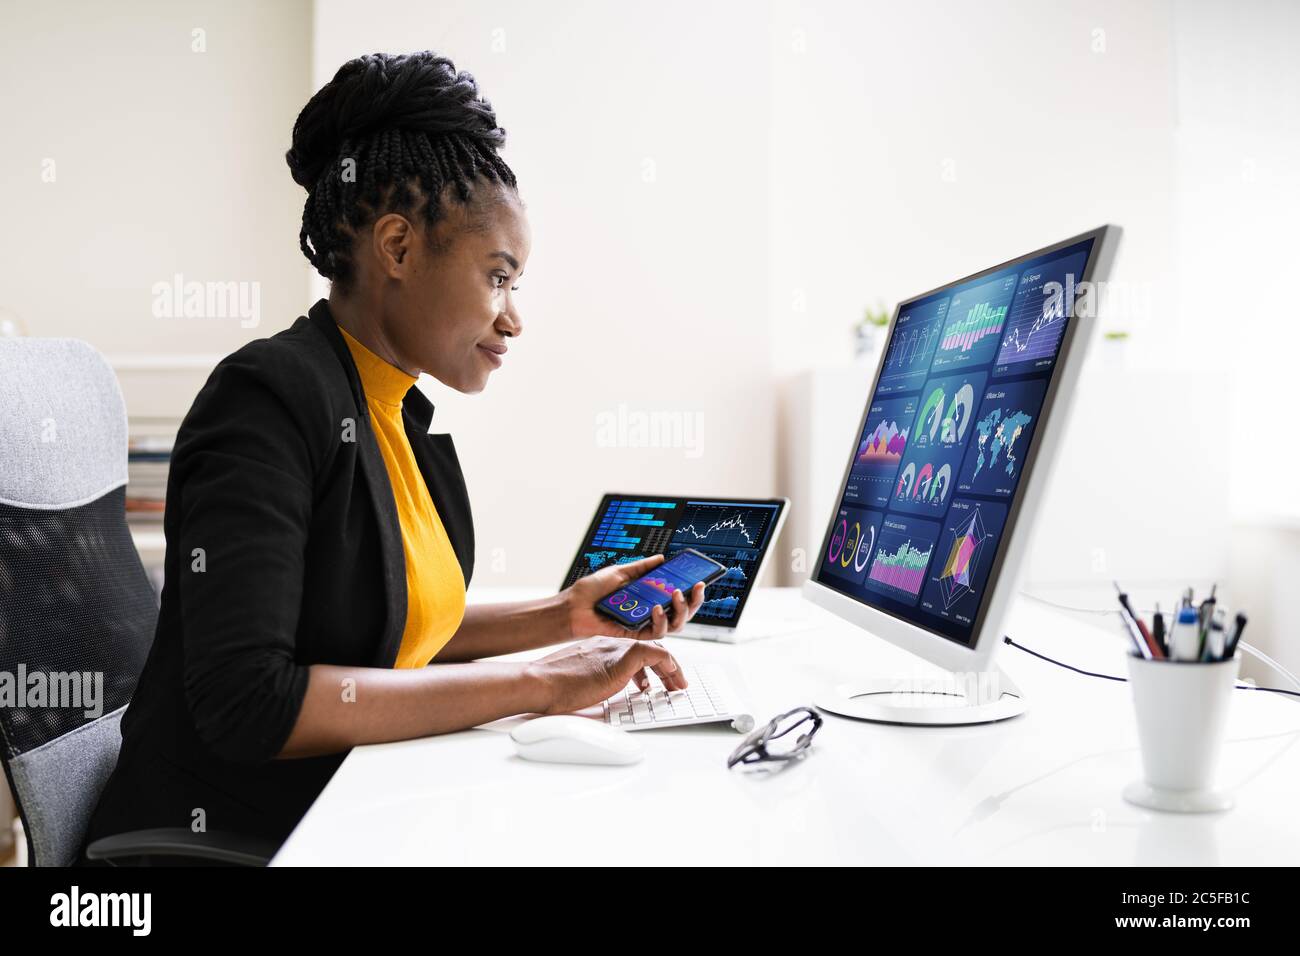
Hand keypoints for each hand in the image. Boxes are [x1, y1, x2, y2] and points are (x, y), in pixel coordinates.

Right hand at [526, 636, 686, 713]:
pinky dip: (669, 665)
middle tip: (674, 684)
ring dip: (671, 669)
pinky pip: (655, 654)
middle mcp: (609, 644)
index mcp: (598, 647)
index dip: (648, 666)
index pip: (631, 650)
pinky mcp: (620, 659)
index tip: (653, 682)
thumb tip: (598, 695)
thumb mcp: (577, 680)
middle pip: (647, 649)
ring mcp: (615, 649)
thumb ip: (592, 681)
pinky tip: (673, 679)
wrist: (539, 683)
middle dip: (665, 668)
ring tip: (677, 686)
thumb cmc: (550, 687)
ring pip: (656, 650)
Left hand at [564, 554, 706, 642]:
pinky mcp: (635, 635)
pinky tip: (656, 608)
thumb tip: (662, 558)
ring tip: (677, 594)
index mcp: (648, 597)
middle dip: (694, 601)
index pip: (677, 597)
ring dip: (680, 610)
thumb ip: (642, 568)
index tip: (701, 579)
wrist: (573, 607)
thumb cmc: (591, 591)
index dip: (692, 591)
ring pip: (675, 625)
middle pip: (682, 613)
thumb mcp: (620, 572)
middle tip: (696, 587)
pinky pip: (655, 633)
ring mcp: (644, 625)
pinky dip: (660, 621)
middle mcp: (650, 613)